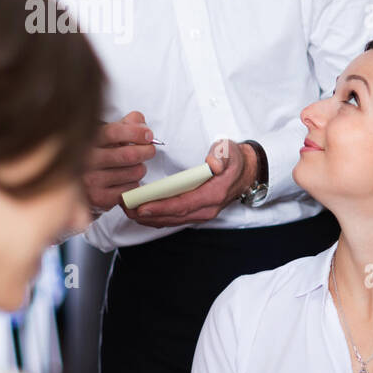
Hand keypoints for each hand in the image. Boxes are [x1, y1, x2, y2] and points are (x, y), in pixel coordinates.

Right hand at [84, 110, 155, 214]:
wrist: (75, 186)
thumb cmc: (95, 156)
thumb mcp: (104, 136)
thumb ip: (123, 125)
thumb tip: (138, 118)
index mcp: (87, 140)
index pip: (114, 132)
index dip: (135, 132)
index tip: (148, 135)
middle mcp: (86, 160)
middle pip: (128, 155)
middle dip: (146, 151)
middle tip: (149, 150)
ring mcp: (91, 180)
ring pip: (133, 172)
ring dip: (140, 168)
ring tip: (132, 167)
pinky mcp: (99, 198)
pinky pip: (130, 189)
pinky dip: (134, 184)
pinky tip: (124, 181)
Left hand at [123, 138, 253, 228]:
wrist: (246, 172)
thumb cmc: (235, 160)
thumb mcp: (230, 151)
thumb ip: (221, 155)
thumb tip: (213, 163)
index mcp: (214, 194)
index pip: (183, 204)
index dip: (161, 207)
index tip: (141, 206)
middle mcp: (207, 208)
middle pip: (173, 216)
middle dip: (147, 214)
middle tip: (125, 207)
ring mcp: (202, 213)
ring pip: (172, 220)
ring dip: (149, 218)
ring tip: (128, 210)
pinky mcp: (196, 212)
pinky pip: (174, 219)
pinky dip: (156, 217)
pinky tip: (142, 213)